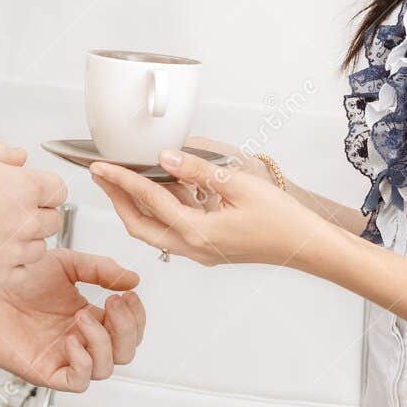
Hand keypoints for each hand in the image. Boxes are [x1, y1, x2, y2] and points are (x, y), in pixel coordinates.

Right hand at [0, 141, 64, 290]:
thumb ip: (0, 152)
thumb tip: (19, 157)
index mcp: (24, 189)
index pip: (59, 190)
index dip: (45, 189)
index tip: (34, 192)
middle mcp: (26, 222)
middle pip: (53, 221)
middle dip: (37, 215)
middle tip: (12, 213)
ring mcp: (15, 252)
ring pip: (39, 249)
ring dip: (26, 242)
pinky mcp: (0, 276)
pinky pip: (21, 273)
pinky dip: (12, 266)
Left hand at [0, 248, 145, 391]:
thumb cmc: (20, 280)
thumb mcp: (67, 264)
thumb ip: (101, 269)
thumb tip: (133, 280)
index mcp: (89, 317)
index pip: (128, 330)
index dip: (136, 317)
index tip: (128, 295)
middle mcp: (81, 341)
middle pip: (124, 352)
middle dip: (126, 328)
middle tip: (112, 303)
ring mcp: (65, 358)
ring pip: (105, 368)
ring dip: (102, 341)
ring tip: (80, 316)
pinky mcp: (47, 372)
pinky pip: (78, 381)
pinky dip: (82, 362)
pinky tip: (70, 338)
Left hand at [90, 149, 326, 266]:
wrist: (306, 245)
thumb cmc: (281, 218)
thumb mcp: (239, 185)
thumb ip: (198, 171)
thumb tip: (164, 157)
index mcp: (197, 233)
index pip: (149, 201)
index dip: (122, 180)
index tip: (101, 165)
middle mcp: (193, 247)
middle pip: (139, 225)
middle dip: (116, 199)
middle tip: (100, 174)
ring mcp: (200, 250)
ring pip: (155, 228)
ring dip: (136, 203)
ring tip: (121, 177)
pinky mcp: (208, 245)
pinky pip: (174, 226)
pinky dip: (161, 206)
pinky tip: (160, 185)